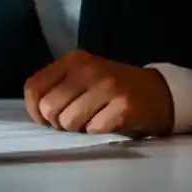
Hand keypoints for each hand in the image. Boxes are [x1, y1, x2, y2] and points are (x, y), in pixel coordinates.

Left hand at [23, 49, 174, 136]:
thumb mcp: (82, 78)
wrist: (157, 92)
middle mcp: (88, 69)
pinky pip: (94, 129)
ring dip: (79, 128)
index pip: (33, 87)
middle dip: (58, 122)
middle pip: (49, 107)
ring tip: (93, 119)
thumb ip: (58, 88)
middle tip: (75, 119)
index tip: (47, 119)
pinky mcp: (123, 106)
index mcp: (74, 60)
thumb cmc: (112, 88)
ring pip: (69, 121)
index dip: (34, 110)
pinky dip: (99, 131)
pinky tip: (109, 122)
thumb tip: (37, 113)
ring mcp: (107, 86)